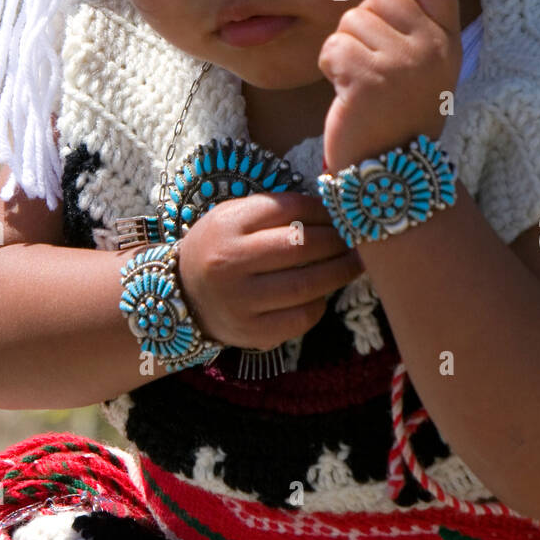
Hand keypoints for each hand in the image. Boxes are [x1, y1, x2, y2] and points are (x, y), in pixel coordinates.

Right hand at [176, 191, 362, 349]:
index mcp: (228, 225)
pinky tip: (323, 293)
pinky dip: (319, 304)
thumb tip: (334, 207)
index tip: (342, 213)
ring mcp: (239, 301)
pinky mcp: (250, 332)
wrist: (182, 295)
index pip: (288, 209)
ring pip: (305, 285)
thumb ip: (278, 209)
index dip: (323, 210)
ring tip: (353, 263)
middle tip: (357, 239)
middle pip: (301, 246)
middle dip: (338, 241)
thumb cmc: (221, 248)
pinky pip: (300, 318)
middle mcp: (230, 262)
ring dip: (338, 272)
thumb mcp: (235, 216)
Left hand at [317, 0, 461, 172]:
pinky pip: (334, 46)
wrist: (389, 173)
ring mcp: (403, 65)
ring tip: (356, 81)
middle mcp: (433, 50)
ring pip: (352, 20)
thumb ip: (404, 22)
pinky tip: (343, 91)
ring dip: (343, 46)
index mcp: (448, 44)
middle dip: (362, 20)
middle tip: (365, 60)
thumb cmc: (394, 115)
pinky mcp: (369, 80)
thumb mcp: (418, 67)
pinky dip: (328, 65)